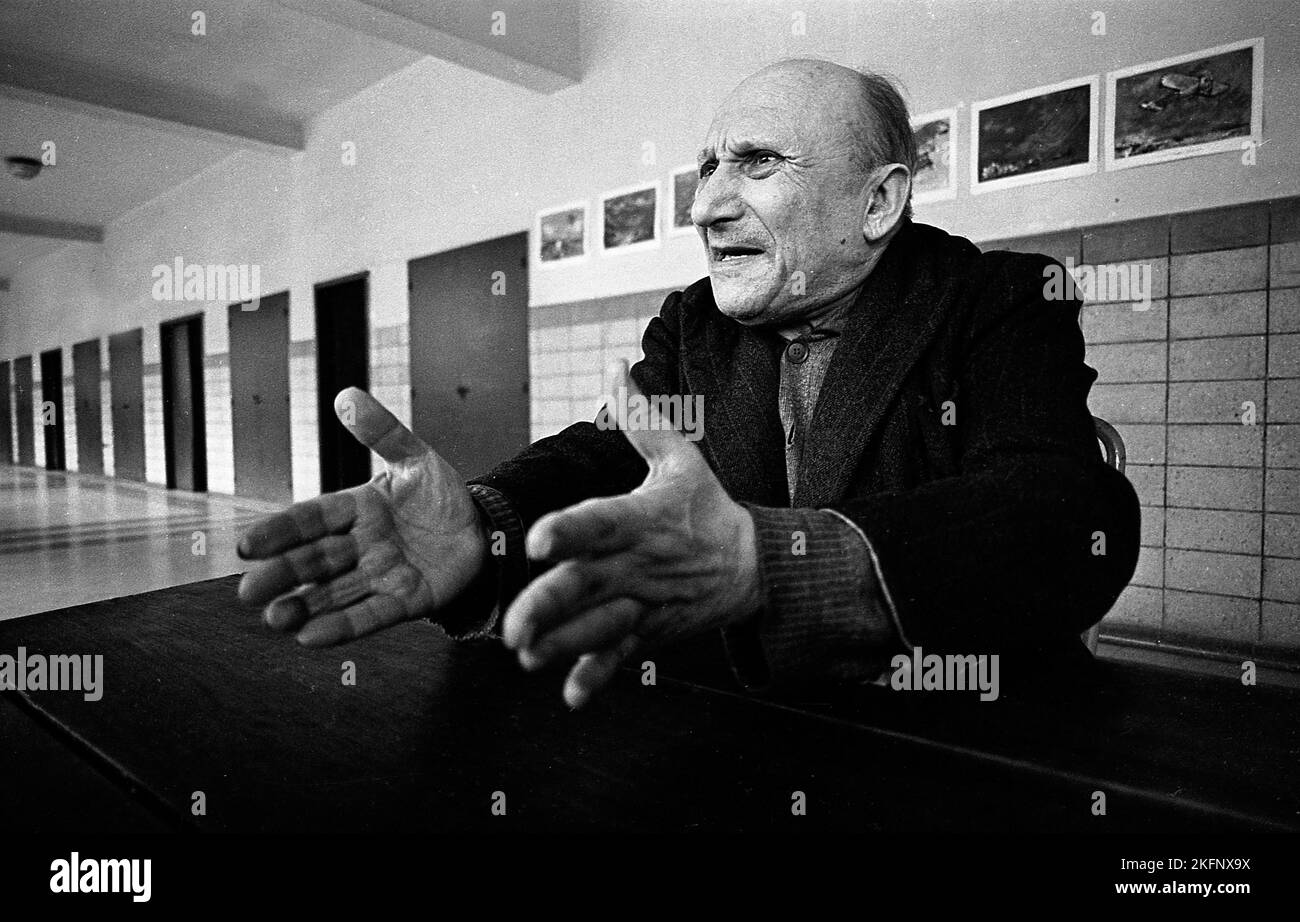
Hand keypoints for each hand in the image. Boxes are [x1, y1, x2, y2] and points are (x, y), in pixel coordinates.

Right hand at [236, 388, 487, 644]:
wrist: (483, 528)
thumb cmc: (441, 494)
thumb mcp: (416, 459)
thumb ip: (383, 432)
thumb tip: (346, 396)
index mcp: (355, 509)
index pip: (311, 520)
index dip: (280, 532)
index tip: (248, 545)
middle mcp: (360, 546)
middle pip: (313, 562)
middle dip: (282, 577)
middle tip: (248, 592)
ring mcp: (380, 576)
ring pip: (333, 594)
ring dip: (303, 607)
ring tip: (275, 619)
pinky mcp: (405, 602)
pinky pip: (370, 616)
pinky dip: (342, 627)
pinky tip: (311, 638)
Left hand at [501, 361, 759, 707]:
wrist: (757, 565)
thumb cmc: (706, 508)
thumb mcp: (681, 458)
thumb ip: (640, 417)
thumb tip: (613, 366)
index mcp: (642, 519)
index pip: (603, 522)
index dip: (571, 531)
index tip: (537, 541)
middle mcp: (640, 565)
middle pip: (590, 586)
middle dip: (551, 607)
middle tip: (513, 626)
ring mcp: (646, 602)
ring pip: (600, 627)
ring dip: (563, 645)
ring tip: (526, 656)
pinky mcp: (651, 631)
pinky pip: (622, 657)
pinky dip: (597, 676)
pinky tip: (570, 695)